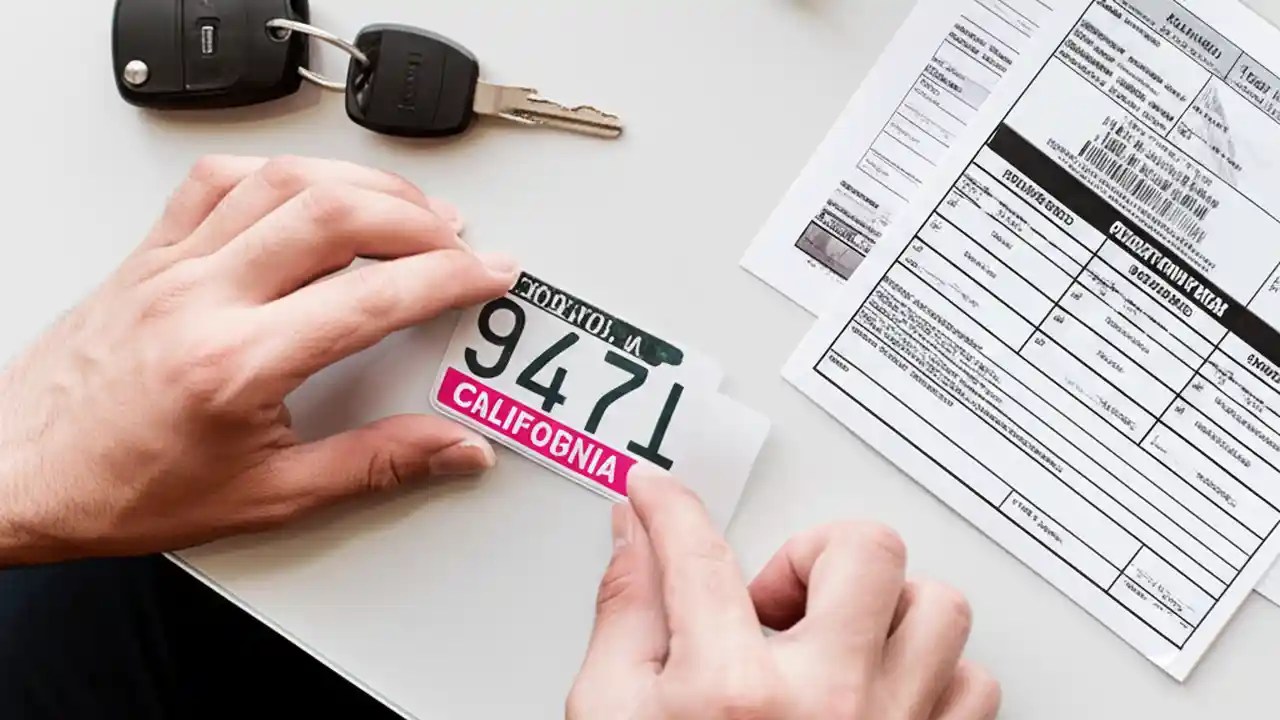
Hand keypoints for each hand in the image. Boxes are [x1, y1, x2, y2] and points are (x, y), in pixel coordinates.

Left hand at [0, 156, 520, 564]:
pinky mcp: (147, 254)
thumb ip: (375, 466)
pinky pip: (216, 182)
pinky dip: (279, 172)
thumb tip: (453, 449)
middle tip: (458, 238)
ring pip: (280, 181)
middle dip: (417, 217)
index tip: (489, 270)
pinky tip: (309, 188)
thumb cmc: (124, 491)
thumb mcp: (268, 498)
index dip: (449, 277)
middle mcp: (202, 298)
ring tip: (404, 206)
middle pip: (332, 216)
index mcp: (237, 365)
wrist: (18, 477)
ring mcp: (170, 266)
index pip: (371, 299)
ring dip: (358, 183)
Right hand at [568, 470, 1000, 719]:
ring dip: (884, 614)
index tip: (659, 499)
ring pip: (940, 610)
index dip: (668, 507)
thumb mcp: (610, 718)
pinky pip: (972, 685)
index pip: (697, 552)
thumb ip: (623, 619)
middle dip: (812, 553)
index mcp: (730, 692)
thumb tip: (631, 544)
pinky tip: (876, 694)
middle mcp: (827, 704)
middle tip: (774, 596)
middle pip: (864, 550)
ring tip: (833, 644)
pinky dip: (931, 677)